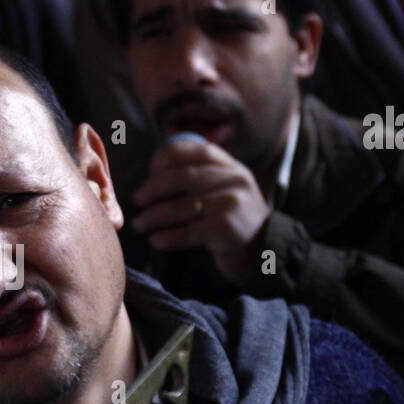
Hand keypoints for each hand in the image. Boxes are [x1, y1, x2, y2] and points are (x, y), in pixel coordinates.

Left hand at [130, 135, 270, 285]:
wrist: (265, 253)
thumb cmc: (235, 223)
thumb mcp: (227, 193)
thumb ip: (203, 180)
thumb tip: (156, 174)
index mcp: (233, 168)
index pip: (200, 150)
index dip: (172, 155)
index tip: (152, 165)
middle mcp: (235, 181)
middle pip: (184, 177)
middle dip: (154, 187)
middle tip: (137, 198)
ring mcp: (231, 204)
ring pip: (182, 206)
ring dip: (154, 216)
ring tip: (139, 225)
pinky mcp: (226, 230)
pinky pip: (188, 231)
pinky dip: (168, 237)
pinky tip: (155, 241)